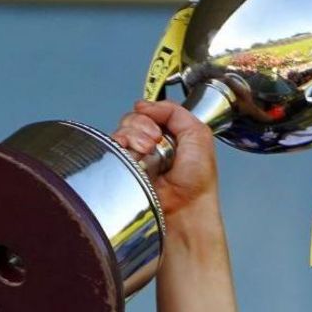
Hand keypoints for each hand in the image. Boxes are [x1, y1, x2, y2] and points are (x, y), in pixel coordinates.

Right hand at [111, 100, 218, 218]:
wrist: (185, 207)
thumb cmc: (197, 181)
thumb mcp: (198, 134)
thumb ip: (176, 111)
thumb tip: (146, 104)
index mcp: (170, 134)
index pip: (151, 111)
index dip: (152, 113)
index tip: (159, 126)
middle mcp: (151, 144)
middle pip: (134, 118)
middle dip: (143, 125)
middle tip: (155, 141)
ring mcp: (137, 156)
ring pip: (123, 130)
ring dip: (135, 136)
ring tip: (148, 151)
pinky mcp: (124, 167)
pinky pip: (113, 146)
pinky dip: (123, 145)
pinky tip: (137, 156)